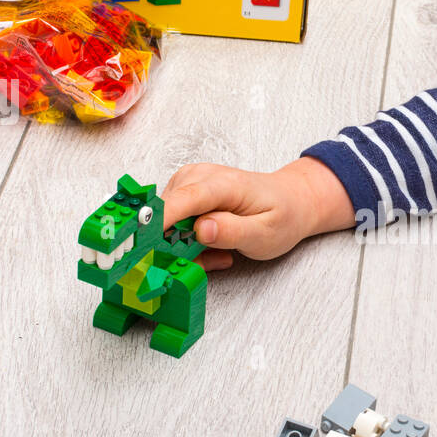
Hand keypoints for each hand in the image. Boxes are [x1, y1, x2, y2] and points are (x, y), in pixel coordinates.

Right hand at [161, 157, 355, 270]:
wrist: (291, 200)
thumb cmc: (282, 215)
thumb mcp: (265, 234)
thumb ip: (233, 232)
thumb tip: (201, 229)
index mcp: (223, 184)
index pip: (184, 200)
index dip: (161, 221)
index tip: (144, 242)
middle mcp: (200, 176)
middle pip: (167, 213)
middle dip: (179, 245)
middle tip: (214, 259)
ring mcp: (190, 182)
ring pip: (166, 221)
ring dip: (186, 245)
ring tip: (220, 252)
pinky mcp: (184, 192)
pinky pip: (173, 221)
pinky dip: (188, 240)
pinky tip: (212, 244)